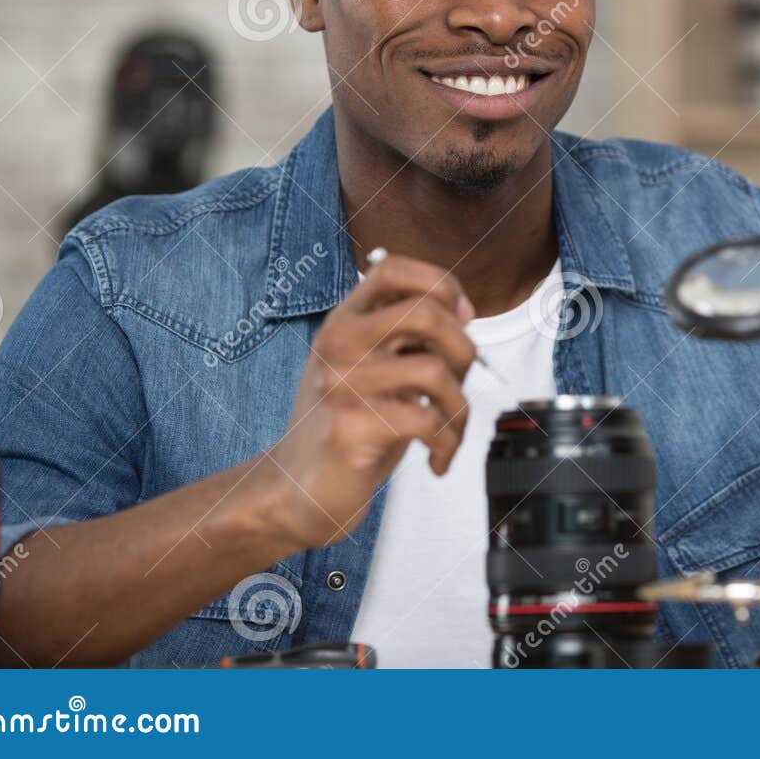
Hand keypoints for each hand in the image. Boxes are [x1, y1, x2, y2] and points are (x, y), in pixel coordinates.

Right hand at [251, 253, 477, 547]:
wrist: (296, 491)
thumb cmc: (348, 426)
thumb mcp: (372, 367)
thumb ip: (407, 337)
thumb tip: (463, 315)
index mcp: (344, 321)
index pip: (393, 267)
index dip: (441, 284)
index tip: (461, 318)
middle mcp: (338, 344)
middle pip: (425, 311)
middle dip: (464, 349)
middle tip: (459, 382)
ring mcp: (341, 385)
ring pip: (435, 371)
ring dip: (460, 408)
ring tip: (449, 430)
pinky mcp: (351, 429)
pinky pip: (428, 422)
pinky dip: (448, 443)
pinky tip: (437, 458)